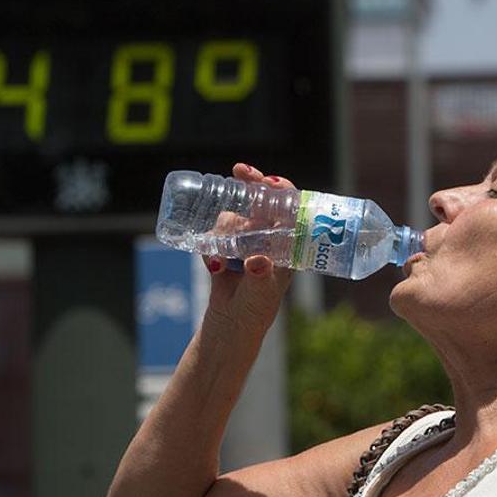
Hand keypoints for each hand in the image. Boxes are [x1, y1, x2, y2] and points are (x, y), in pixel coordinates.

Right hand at [200, 162, 294, 335]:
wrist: (231, 325)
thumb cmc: (256, 310)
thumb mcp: (262, 295)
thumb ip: (260, 278)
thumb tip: (258, 261)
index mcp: (286, 245)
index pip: (288, 209)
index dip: (280, 189)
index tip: (268, 179)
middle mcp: (267, 238)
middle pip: (259, 202)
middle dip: (249, 184)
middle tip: (240, 171)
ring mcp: (244, 240)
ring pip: (231, 217)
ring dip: (225, 229)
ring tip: (224, 261)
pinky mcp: (223, 247)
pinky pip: (212, 235)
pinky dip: (209, 245)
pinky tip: (214, 266)